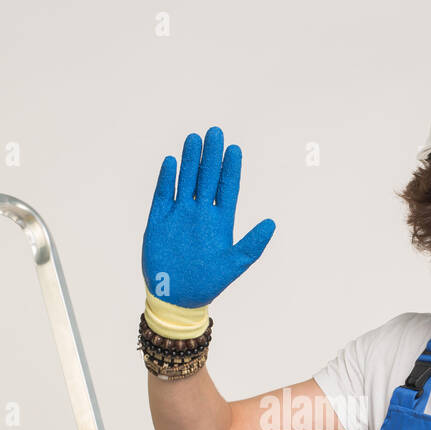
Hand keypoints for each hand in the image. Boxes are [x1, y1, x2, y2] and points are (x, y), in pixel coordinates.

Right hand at [142, 126, 275, 307]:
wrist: (176, 297)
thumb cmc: (208, 282)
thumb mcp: (234, 264)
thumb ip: (252, 244)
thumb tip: (272, 223)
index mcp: (220, 221)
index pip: (227, 188)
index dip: (230, 168)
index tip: (234, 149)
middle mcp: (200, 213)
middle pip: (207, 177)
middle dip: (211, 155)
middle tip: (215, 132)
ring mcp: (179, 214)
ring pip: (186, 180)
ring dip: (190, 161)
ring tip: (194, 139)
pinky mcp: (158, 221)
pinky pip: (162, 195)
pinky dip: (166, 179)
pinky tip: (171, 162)